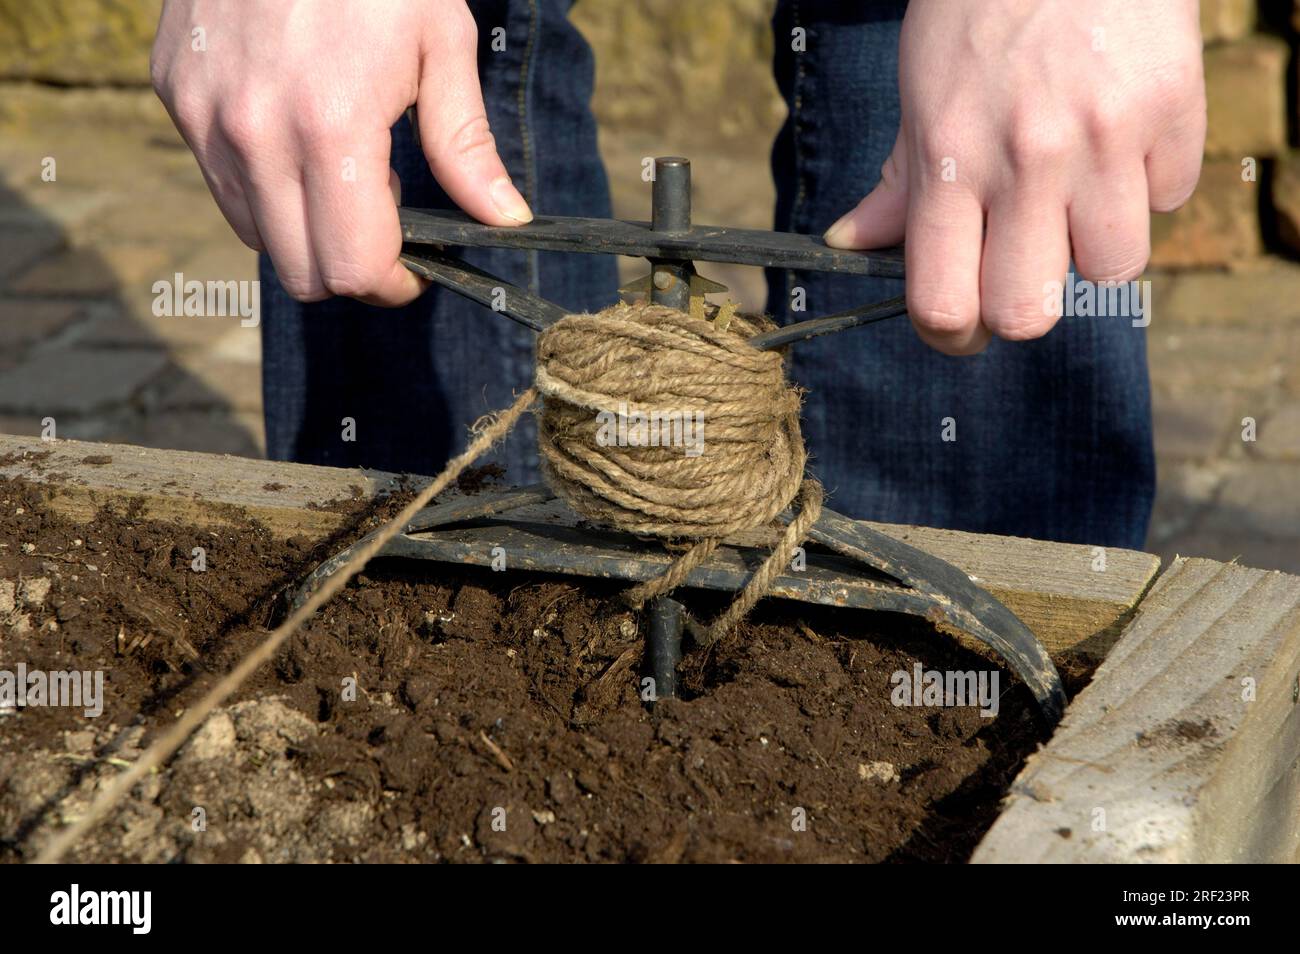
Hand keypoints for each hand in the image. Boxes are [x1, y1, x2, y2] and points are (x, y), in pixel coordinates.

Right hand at [151, 0, 531, 305]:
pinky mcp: (174, 95)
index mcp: (330, 128)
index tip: (416, 271)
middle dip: (352, 270)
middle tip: (386, 231)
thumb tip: (506, 221)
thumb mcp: (440, 45)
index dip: (393, 284)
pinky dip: (265, 190)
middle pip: (302, 273)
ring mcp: (204, 117)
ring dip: (307, 232)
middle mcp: (253, 135)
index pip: (353, 266)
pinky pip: (221, 184)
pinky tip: (299, 143)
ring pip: (257, 237)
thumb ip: (465, 146)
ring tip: (344, 177)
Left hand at [824, 0, 1204, 353]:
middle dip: (1020, 306)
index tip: (958, 327)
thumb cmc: (975, 11)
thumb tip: (849, 248)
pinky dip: (1148, 182)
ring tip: (1076, 188)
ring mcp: (1105, 139)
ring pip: (1114, 268)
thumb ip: (897, 185)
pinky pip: (1170, 200)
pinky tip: (1122, 136)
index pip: (943, 304)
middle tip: (1017, 271)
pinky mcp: (1172, 112)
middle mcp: (1026, 159)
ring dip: (1094, 243)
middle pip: (1028, 315)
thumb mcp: (919, 95)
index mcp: (949, 160)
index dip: (949, 336)